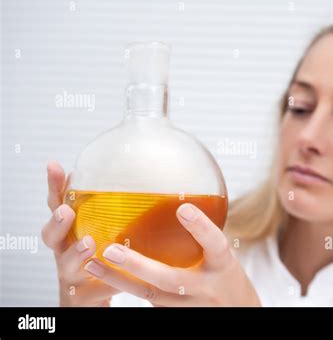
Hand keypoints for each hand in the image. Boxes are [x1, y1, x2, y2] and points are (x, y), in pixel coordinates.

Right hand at [41, 161, 118, 305]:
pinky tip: (116, 280)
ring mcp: (71, 275)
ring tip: (88, 243)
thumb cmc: (99, 262)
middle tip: (66, 211)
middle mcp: (65, 251)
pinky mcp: (83, 296)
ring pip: (66, 264)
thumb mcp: (105, 233)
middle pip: (51, 236)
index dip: (55, 187)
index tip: (55, 166)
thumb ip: (114, 214)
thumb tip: (145, 184)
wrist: (92, 302)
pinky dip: (105, 284)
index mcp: (70, 233)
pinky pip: (94, 290)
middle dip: (57, 222)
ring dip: (76, 253)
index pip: (58, 206)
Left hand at [85, 203, 260, 306]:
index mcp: (223, 265)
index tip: (183, 208)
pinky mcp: (175, 315)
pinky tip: (104, 276)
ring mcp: (189, 306)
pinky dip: (125, 288)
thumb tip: (180, 203)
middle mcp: (206, 288)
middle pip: (171, 279)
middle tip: (112, 250)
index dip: (201, 228)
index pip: (215, 245)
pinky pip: (148, 302)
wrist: (238, 312)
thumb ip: (204, 237)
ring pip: (150, 295)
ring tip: (93, 265)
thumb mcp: (224, 256)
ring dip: (119, 281)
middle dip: (139, 265)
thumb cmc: (226, 277)